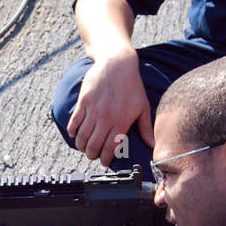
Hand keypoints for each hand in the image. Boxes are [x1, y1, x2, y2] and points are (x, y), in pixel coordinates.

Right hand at [66, 48, 154, 168]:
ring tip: (84, 146)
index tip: (104, 161)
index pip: (110, 148)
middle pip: (94, 146)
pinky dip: (73, 131)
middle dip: (92, 155)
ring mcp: (93, 110)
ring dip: (81, 146)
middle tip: (93, 155)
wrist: (117, 63)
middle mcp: (106, 118)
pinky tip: (75, 134)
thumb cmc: (132, 85)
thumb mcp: (142, 106)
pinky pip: (74, 122)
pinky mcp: (83, 102)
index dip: (105, 159)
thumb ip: (145, 127)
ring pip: (82, 137)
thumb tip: (153, 144)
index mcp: (121, 121)